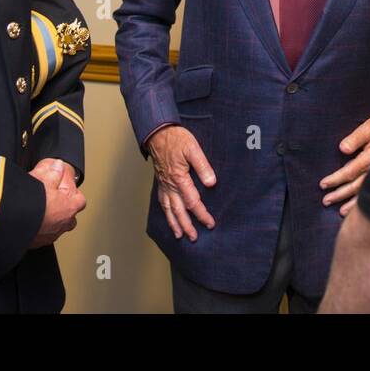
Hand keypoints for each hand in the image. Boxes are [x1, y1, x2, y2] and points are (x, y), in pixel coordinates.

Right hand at [29, 158, 85, 246]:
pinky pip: (42, 236)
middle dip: (64, 211)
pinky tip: (29, 222)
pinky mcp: (36, 243)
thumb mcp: (43, 180)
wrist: (12, 221)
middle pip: (70, 219)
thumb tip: (58, 166)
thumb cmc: (31, 203)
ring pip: (56, 229)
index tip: (68, 190)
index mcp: (68, 208)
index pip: (80, 201)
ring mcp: (50, 236)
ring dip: (51, 222)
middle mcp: (62, 225)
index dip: (74, 194)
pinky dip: (38, 230)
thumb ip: (54, 172)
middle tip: (53, 202)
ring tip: (40, 212)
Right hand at [146, 124, 215, 241]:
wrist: (158, 133)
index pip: (192, 202)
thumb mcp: (193, 148)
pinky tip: (169, 217)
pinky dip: (166, 213)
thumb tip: (211, 183)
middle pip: (179, 211)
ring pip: (169, 209)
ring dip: (174, 223)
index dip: (202, 214)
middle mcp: (170, 185)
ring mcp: (164, 185)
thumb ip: (203, 166)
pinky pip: (162, 202)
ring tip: (180, 235)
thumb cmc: (176, 139)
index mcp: (179, 178)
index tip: (210, 223)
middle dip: (187, 225)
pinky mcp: (160, 182)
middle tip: (194, 238)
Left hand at [320, 116, 369, 215]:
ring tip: (340, 211)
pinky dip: (364, 203)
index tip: (323, 184)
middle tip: (326, 201)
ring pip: (364, 193)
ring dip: (351, 203)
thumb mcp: (369, 128)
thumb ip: (356, 138)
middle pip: (356, 186)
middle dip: (340, 194)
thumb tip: (343, 148)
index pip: (350, 171)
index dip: (336, 179)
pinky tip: (357, 210)